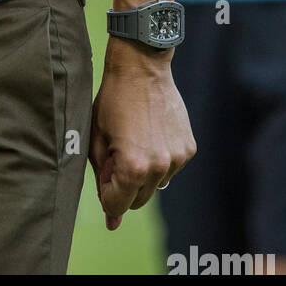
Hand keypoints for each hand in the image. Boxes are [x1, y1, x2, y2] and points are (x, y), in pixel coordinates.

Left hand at [89, 42, 195, 229]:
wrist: (141, 67)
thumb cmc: (112, 100)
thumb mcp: (96, 137)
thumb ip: (102, 176)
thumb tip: (112, 218)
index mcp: (133, 166)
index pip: (118, 204)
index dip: (106, 197)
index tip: (103, 184)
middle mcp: (159, 166)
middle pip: (139, 200)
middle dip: (123, 187)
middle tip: (113, 156)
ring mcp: (177, 158)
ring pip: (155, 185)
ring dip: (142, 174)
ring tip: (132, 140)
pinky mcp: (188, 149)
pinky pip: (169, 168)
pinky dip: (158, 160)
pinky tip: (148, 135)